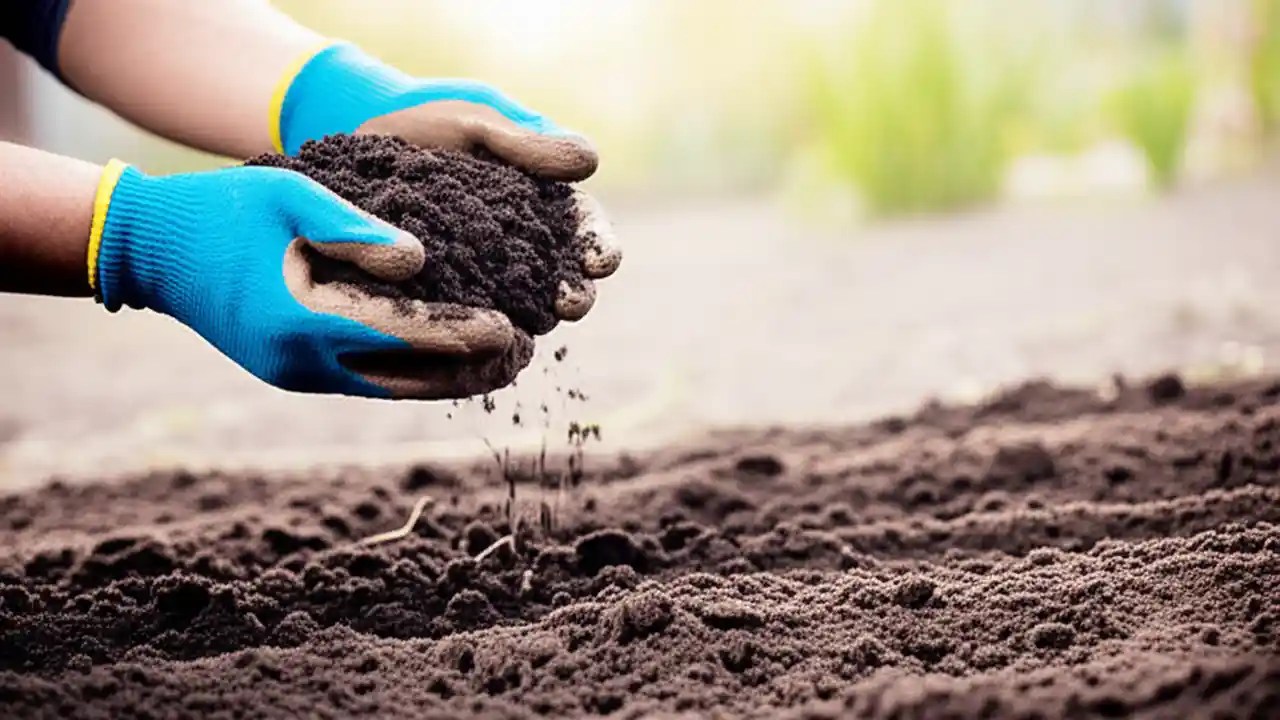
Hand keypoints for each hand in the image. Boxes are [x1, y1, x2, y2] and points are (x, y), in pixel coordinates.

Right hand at [90, 161, 531, 398]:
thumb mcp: (292, 195)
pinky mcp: (291, 373)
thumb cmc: (225, 208)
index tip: (514, 331)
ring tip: (504, 363)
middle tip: (528, 355)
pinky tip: (450, 360)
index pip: (403, 337)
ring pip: (390, 390)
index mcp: (302, 319)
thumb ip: (354, 228)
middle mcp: (301, 362)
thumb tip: (421, 261)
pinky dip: (412, 373)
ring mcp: (294, 375)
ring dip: (448, 381)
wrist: (152, 248)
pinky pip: (366, 381)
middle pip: (407, 381)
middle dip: (470, 372)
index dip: (462, 337)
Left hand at [272, 43, 620, 320]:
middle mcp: (528, 250)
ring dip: (538, 321)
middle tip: (568, 302)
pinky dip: (486, 338)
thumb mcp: (477, 125)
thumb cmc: (429, 128)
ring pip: (528, 311)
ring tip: (537, 326)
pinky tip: (488, 344)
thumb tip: (591, 162)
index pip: (588, 232)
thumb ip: (528, 143)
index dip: (599, 247)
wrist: (359, 144)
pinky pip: (476, 326)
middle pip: (569, 281)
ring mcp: (490, 281)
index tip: (600, 260)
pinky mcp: (450, 302)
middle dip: (576, 294)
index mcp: (548, 206)